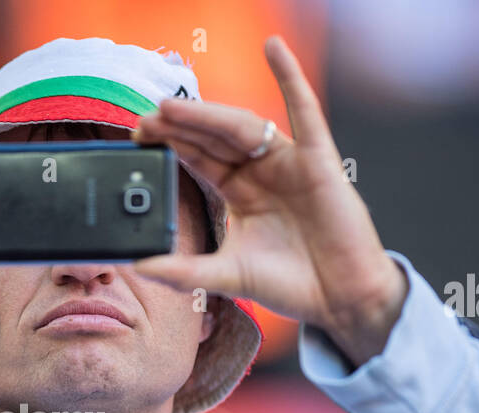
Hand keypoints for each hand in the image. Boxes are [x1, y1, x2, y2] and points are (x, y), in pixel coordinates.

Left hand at [130, 36, 408, 366]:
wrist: (340, 297)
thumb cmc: (291, 285)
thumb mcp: (226, 275)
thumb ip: (183, 271)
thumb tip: (140, 266)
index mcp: (239, 193)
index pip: (198, 158)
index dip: (170, 143)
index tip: (138, 135)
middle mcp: (261, 171)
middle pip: (213, 137)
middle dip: (179, 126)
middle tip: (146, 118)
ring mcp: (289, 162)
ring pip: (243, 126)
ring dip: (207, 114)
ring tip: (172, 107)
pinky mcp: (318, 159)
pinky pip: (305, 110)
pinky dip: (291, 76)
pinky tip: (274, 49)